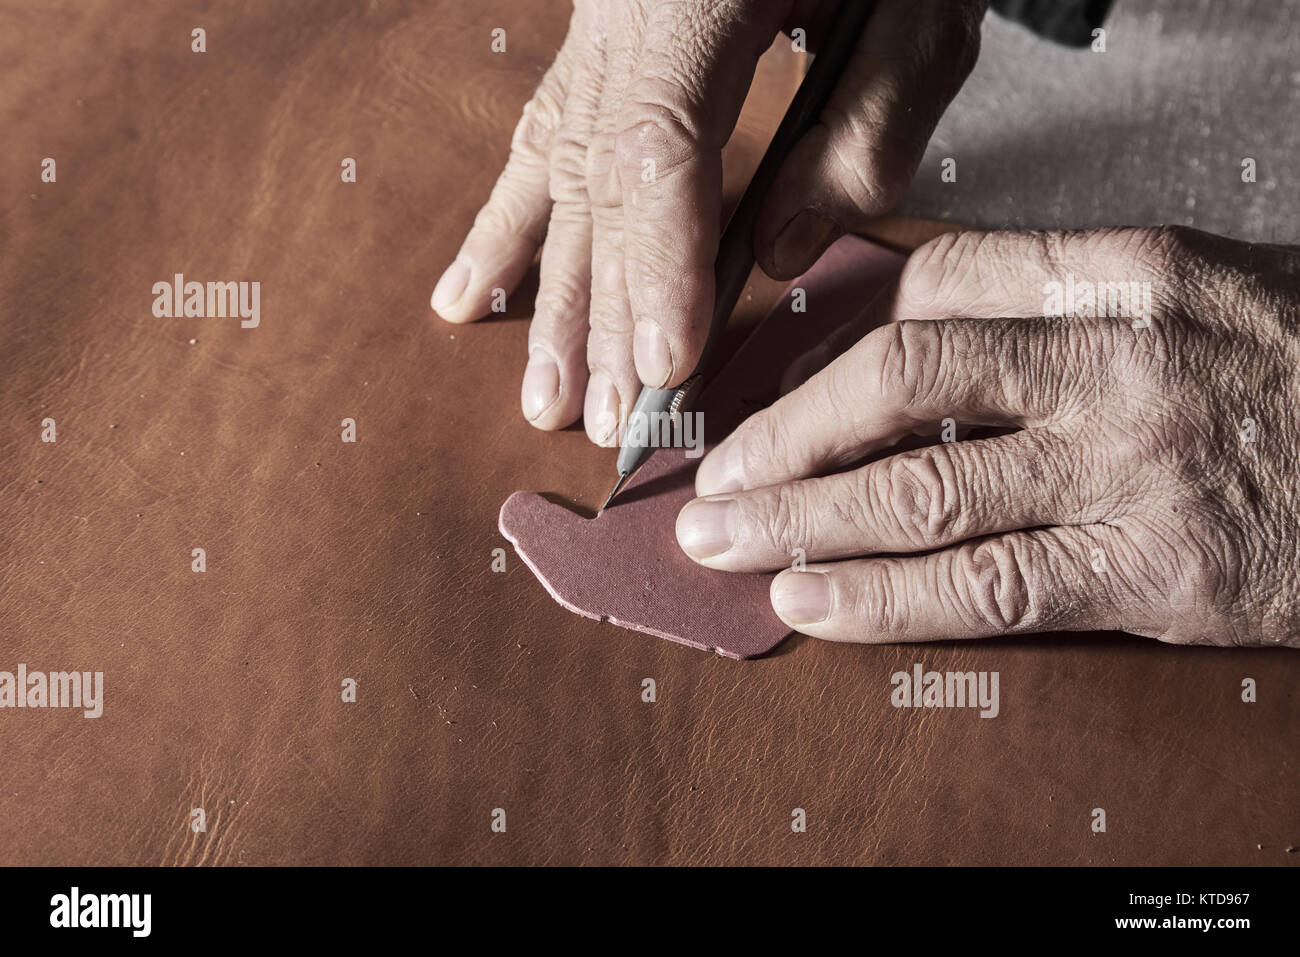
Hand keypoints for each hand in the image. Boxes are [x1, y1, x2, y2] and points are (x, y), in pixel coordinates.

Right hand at [431, 0, 984, 443]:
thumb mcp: (918, 8)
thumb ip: (862, 133)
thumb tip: (777, 255)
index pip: (656, 148)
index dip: (657, 266)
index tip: (666, 365)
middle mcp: (620, 12)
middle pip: (597, 183)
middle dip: (603, 316)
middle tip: (610, 421)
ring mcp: (592, 29)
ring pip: (554, 177)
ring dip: (548, 297)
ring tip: (542, 398)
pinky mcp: (591, 43)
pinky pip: (536, 140)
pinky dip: (504, 225)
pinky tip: (465, 293)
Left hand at [676, 226, 1299, 646]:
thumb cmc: (1299, 379)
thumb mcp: (1195, 293)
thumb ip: (1060, 303)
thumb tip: (911, 339)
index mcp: (1126, 273)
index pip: (935, 288)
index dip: (831, 343)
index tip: (776, 385)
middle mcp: (1119, 360)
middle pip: (902, 378)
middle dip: (786, 432)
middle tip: (715, 473)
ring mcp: (1132, 467)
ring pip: (924, 488)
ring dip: (802, 520)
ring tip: (724, 541)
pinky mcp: (1152, 570)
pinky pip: (985, 587)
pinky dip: (882, 598)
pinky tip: (811, 604)